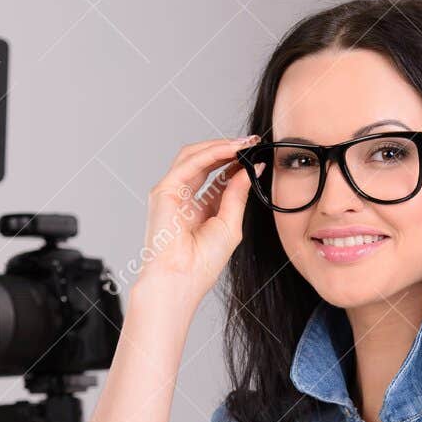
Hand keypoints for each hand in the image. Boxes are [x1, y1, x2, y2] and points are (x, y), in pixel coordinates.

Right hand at [133, 135, 258, 306]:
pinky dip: (211, 152)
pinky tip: (230, 150)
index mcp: (199, 208)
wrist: (182, 279)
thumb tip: (250, 169)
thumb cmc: (201, 263)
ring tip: (244, 143)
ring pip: (194, 156)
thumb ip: (237, 194)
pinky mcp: (165, 190)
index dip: (235, 163)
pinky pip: (190, 162)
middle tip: (252, 142)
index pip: (216, 176)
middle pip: (204, 161)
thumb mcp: (230, 223)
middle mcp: (183, 197)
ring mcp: (172, 192)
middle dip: (228, 149)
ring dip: (220, 145)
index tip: (256, 154)